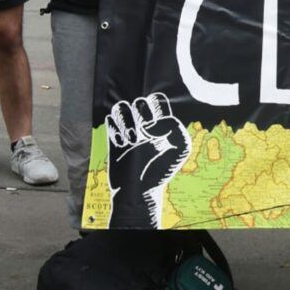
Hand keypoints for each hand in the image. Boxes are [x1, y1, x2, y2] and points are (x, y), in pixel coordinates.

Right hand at [105, 93, 191, 228]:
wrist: (138, 191)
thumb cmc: (161, 171)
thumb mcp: (180, 149)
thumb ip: (175, 128)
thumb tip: (149, 124)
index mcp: (162, 124)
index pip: (157, 99)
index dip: (156, 105)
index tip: (156, 122)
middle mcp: (145, 124)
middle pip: (139, 100)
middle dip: (140, 113)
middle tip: (143, 133)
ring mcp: (128, 131)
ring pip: (121, 107)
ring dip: (125, 121)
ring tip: (131, 140)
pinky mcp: (113, 139)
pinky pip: (109, 121)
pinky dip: (113, 129)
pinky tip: (120, 144)